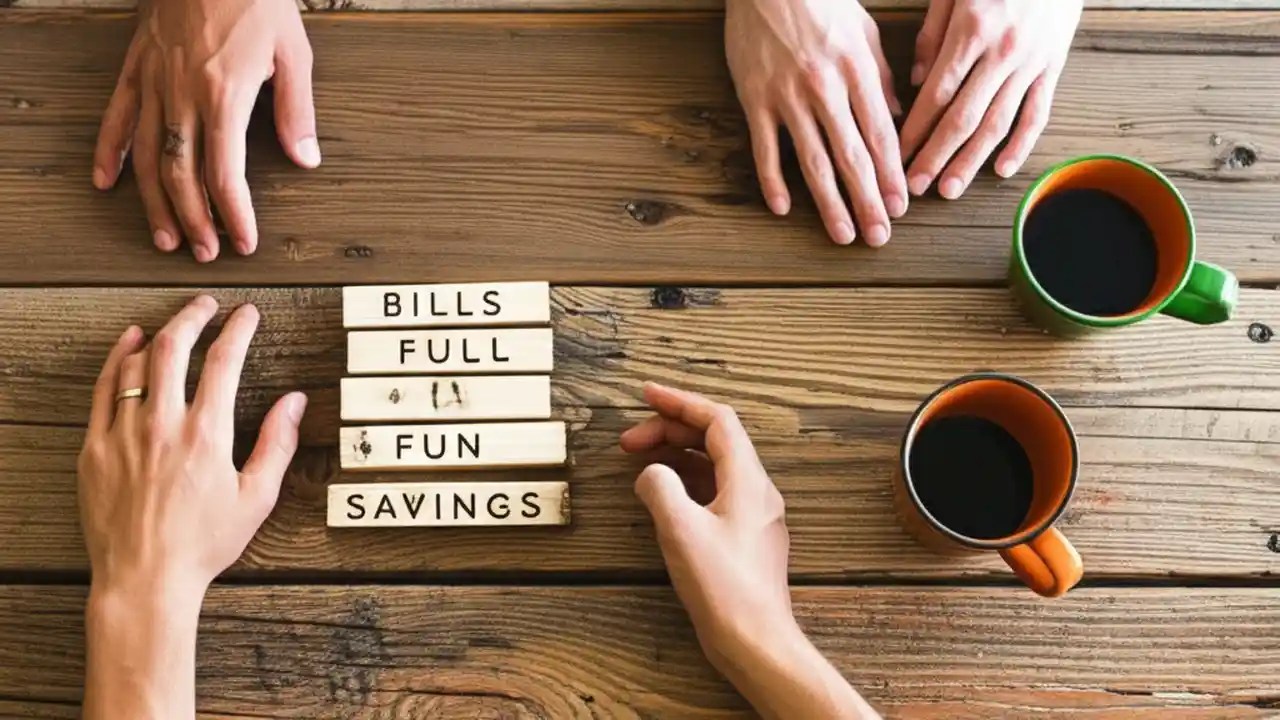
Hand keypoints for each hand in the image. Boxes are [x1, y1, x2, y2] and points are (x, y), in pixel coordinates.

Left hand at [78, 295, 306, 601]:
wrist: (145, 579)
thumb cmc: (204, 544)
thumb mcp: (257, 497)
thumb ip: (278, 443)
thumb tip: (295, 401)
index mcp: (208, 434)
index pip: (224, 361)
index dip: (239, 329)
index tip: (247, 314)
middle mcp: (164, 425)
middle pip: (174, 347)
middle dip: (194, 316)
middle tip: (208, 304)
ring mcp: (124, 434)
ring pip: (136, 363)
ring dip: (158, 335)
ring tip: (173, 326)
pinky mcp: (95, 448)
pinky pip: (103, 390)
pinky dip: (115, 359)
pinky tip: (127, 344)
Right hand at [92, 0, 318, 261]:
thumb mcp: (293, 52)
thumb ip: (296, 111)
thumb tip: (305, 160)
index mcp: (224, 96)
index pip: (226, 174)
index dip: (235, 215)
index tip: (244, 242)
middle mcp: (182, 95)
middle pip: (181, 175)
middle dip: (194, 220)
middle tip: (206, 253)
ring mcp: (153, 81)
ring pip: (146, 156)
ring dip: (154, 202)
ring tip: (165, 237)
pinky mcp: (135, 67)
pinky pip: (116, 117)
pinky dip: (109, 152)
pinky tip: (107, 183)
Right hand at [622, 383, 878, 718]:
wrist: (756, 641)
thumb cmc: (724, 589)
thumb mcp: (680, 530)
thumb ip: (660, 489)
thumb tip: (651, 474)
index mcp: (747, 480)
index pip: (717, 420)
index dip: (681, 402)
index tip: (646, 395)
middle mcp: (756, 492)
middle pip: (715, 440)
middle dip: (671, 430)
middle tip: (629, 440)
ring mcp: (753, 516)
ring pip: (714, 467)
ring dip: (677, 456)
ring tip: (640, 461)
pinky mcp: (744, 539)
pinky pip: (714, 493)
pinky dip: (685, 483)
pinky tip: (663, 496)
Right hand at [726, 0, 907, 246]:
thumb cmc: (820, 0)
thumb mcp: (864, 30)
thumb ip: (883, 75)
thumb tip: (896, 115)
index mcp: (857, 71)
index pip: (881, 135)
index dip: (892, 175)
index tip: (901, 206)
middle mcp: (825, 89)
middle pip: (852, 157)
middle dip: (868, 201)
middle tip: (879, 236)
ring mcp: (787, 97)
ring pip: (812, 161)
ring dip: (829, 203)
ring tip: (842, 234)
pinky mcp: (754, 99)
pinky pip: (765, 148)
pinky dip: (773, 180)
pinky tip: (783, 208)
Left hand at [899, 0, 1081, 198]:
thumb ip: (932, 35)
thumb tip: (916, 83)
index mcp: (973, 29)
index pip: (936, 94)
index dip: (915, 130)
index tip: (896, 155)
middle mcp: (1003, 51)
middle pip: (964, 117)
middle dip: (936, 156)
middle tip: (915, 187)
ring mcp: (1032, 62)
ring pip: (998, 122)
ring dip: (972, 160)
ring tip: (949, 188)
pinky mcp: (1054, 65)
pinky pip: (1037, 112)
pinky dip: (1021, 144)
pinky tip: (1002, 170)